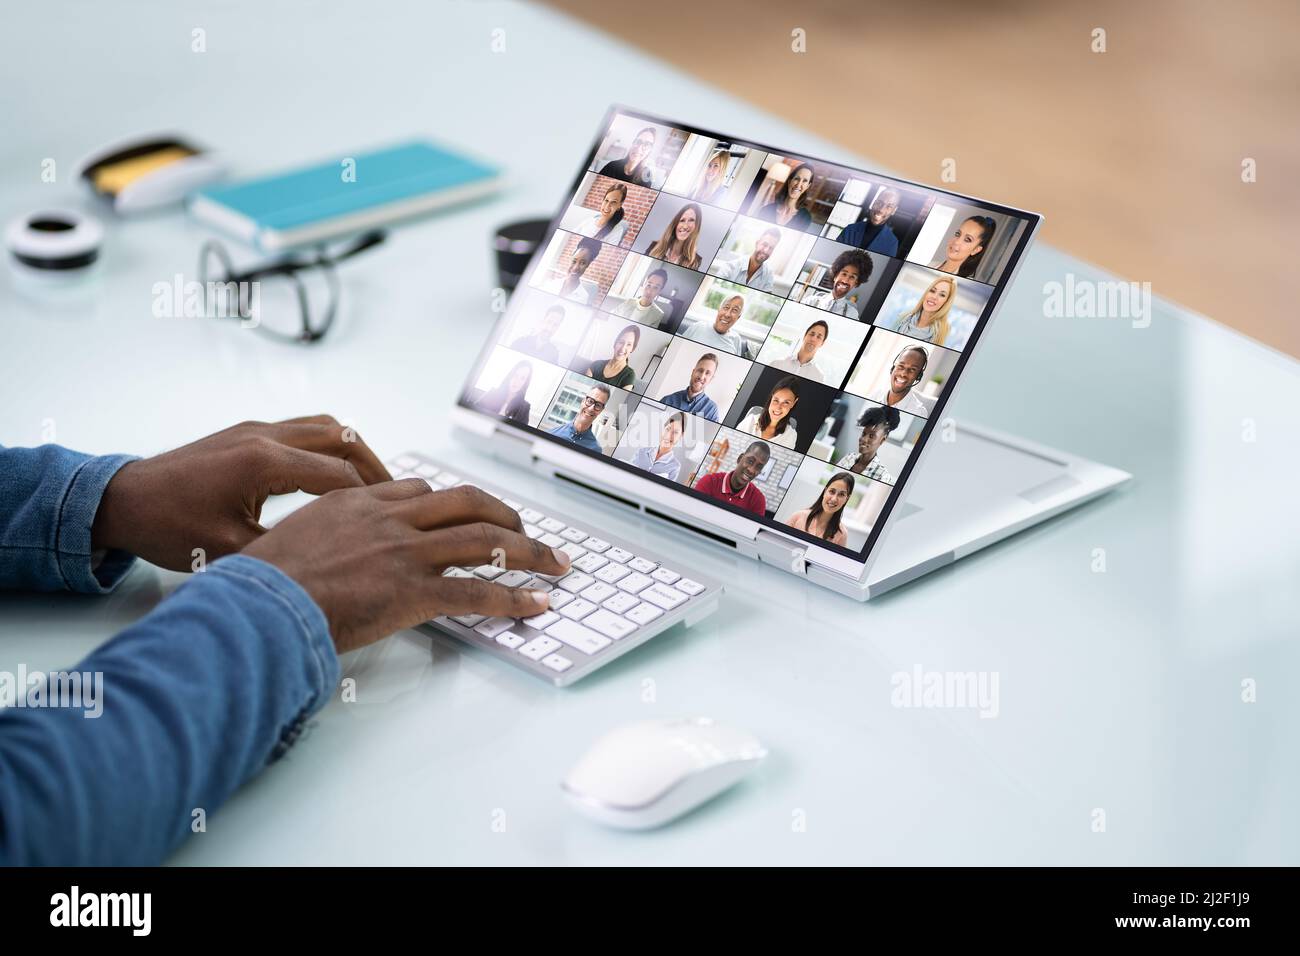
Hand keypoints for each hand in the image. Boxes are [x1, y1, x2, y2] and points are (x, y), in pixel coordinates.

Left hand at [91, 415, 390, 570]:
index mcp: (263, 463)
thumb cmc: (167, 526)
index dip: (370, 500)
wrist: (125, 500)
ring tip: (372, 482)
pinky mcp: (247, 432)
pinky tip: (334, 472)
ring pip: (326, 425)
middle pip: (343, 438)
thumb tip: (327, 566)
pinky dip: (330, 445)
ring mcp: (256, 429)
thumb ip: (284, 551)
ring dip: (354, 450)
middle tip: (396, 495)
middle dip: (375, 467)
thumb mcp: (230, 551)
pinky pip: (304, 427)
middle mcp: (264, 436)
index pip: (339, 476)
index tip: (392, 519)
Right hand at [242, 480, 570, 652]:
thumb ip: (321, 540)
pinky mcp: (413, 591)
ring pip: (484, 540)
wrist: (255, 606)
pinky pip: (478, 591)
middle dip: (505, 515)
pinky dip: (515, 598)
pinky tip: (537, 604)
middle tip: (527, 531)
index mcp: (356, 503)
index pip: (418, 491)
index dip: (452, 503)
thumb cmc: (260, 585)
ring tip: (554, 562)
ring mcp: (405, 553)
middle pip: (465, 502)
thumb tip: (324, 559)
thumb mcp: (289, 542)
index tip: (469, 513)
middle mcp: (388, 519)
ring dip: (528, 551)